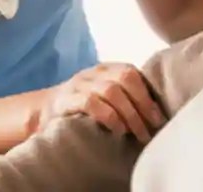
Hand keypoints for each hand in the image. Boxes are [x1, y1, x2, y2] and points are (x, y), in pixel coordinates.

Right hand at [33, 63, 166, 143]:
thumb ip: (126, 98)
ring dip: (129, 114)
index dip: (148, 96)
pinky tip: (117, 131)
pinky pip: (91, 103)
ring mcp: (77, 85)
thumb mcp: (104, 97)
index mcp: (105, 70)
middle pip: (125, 78)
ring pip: (111, 90)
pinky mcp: (65, 101)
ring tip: (138, 134)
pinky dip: (109, 117)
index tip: (160, 119)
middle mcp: (92, 73)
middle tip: (151, 130)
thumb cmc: (82, 111)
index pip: (131, 72)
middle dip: (142, 105)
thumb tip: (159, 116)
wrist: (42, 113)